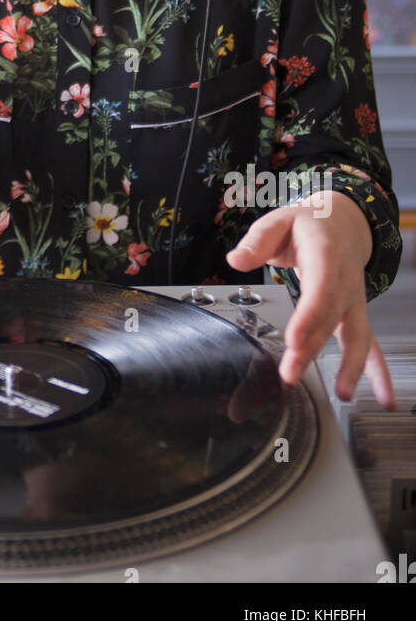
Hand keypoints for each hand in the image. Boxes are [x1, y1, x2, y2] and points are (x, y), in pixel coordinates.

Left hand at [225, 191, 395, 410]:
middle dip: (312, 348)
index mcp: (326, 255)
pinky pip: (370, 344)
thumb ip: (258, 240)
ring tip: (343, 394)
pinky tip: (385, 399)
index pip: (321, 288)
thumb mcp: (279, 220)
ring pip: (356, 335)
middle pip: (330, 318)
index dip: (310, 315)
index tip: (294, 340)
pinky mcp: (355, 315)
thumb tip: (236, 259)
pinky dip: (378, 373)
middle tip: (291, 374)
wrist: (343, 223)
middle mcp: (346, 282)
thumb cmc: (307, 225)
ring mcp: (354, 301)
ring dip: (351, 366)